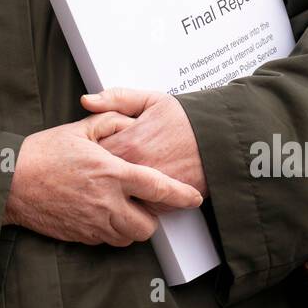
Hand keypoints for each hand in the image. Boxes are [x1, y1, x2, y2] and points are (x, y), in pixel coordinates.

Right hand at [3, 111, 203, 245]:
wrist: (10, 182)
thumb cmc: (42, 153)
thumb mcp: (79, 129)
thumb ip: (109, 121)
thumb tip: (128, 121)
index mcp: (112, 173)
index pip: (158, 188)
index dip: (181, 196)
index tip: (194, 198)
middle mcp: (107, 203)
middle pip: (148, 225)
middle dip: (150, 217)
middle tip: (141, 202)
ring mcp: (93, 223)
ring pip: (128, 237)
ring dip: (130, 226)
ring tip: (120, 208)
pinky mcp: (81, 236)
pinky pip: (106, 241)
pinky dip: (110, 232)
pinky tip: (100, 214)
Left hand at [83, 87, 208, 216]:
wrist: (221, 140)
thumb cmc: (186, 120)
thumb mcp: (151, 100)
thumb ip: (116, 98)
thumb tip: (87, 101)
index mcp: (129, 143)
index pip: (90, 154)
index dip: (86, 152)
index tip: (86, 150)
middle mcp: (137, 169)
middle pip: (101, 179)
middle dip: (96, 174)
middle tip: (95, 168)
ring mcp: (150, 189)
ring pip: (118, 198)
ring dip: (114, 191)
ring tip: (113, 180)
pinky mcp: (164, 204)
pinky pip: (139, 209)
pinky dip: (135, 202)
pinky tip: (135, 189)